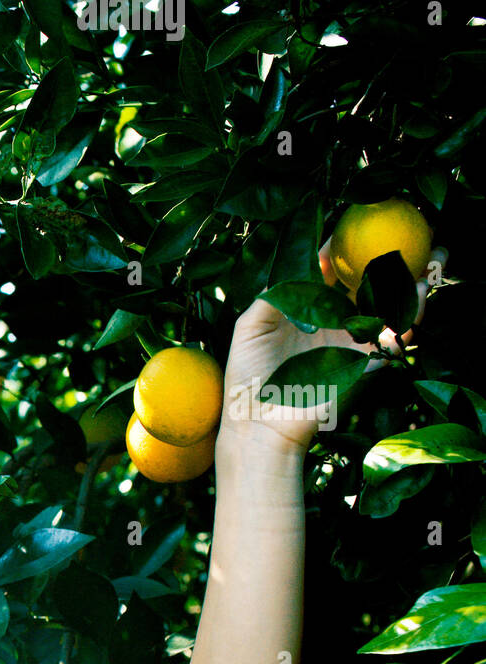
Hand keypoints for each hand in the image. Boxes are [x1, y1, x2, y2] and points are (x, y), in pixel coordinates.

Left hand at [219, 242, 447, 459]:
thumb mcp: (248, 329)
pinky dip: (410, 315)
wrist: (259, 425)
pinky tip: (418, 293)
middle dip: (389, 259)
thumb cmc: (247, 380)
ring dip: (410, 282)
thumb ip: (270, 297)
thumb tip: (293, 270)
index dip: (342, 250)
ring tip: (427, 259)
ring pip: (388, 305)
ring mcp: (350, 341)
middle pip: (366, 284)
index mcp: (304, 311)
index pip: (329, 272)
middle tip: (408, 235)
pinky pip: (394, 335)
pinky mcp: (363, 363)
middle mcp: (331, 322)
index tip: (354, 228)